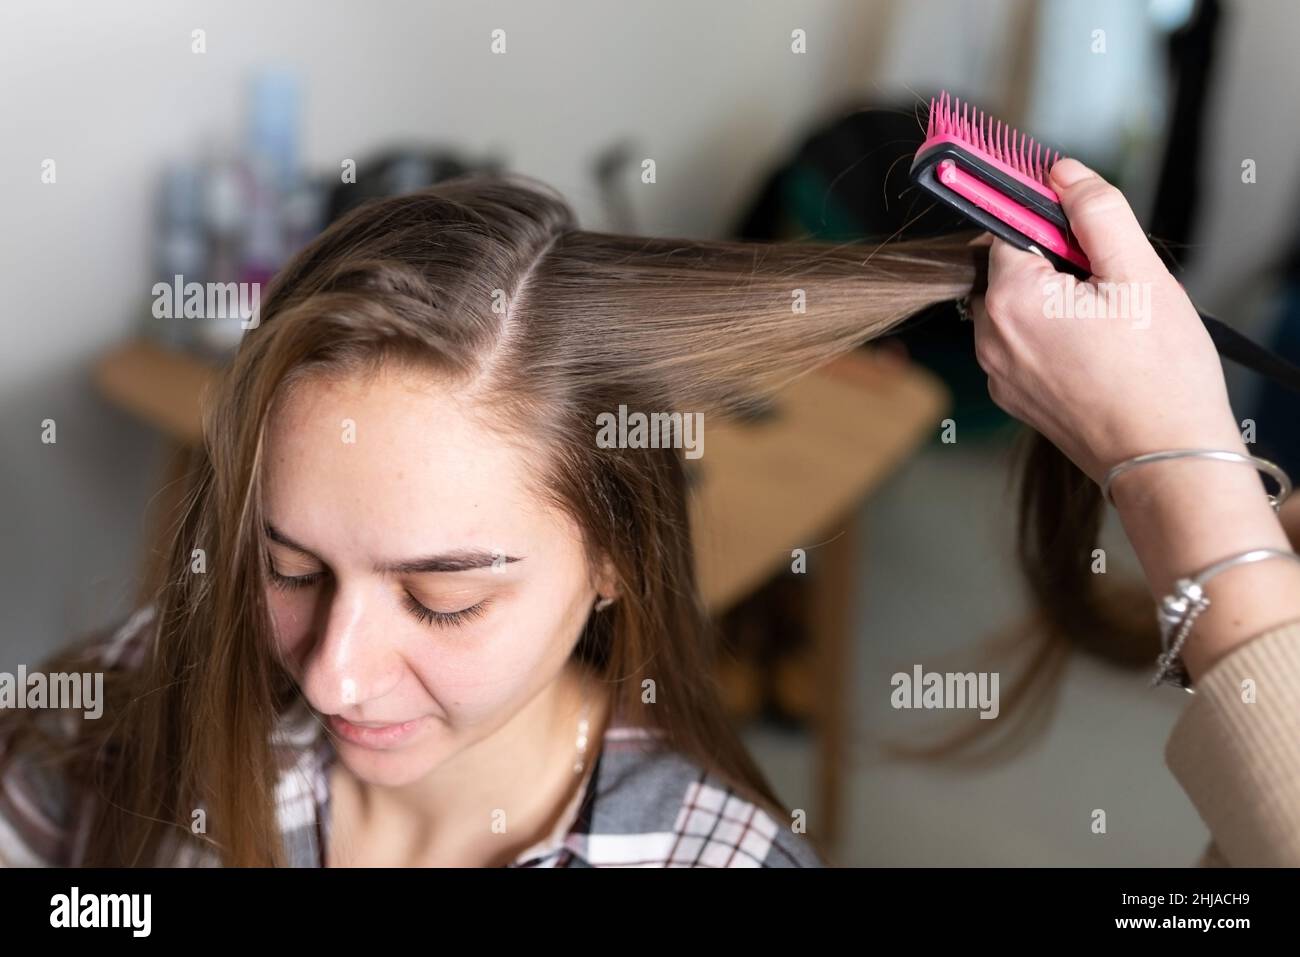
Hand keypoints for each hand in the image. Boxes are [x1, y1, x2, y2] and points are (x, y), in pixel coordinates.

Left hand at [968, 158, 1245, 484]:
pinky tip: (1097, 352)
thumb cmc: (1159, 374)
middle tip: (1107, 284)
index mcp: (1010, 300)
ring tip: (1107, 323)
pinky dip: (1051, 336)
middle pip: (1007, 268)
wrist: (1164, 458)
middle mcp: (989, 339)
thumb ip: (1095, 211)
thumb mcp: (1138, 273)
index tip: (1079, 226)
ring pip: (1015, 307)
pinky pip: (1021, 345)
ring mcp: (998, 373)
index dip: (1047, 219)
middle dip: (1052, 262)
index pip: (1006, 227)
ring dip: (1052, 300)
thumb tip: (1063, 172)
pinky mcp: (1014, 397)